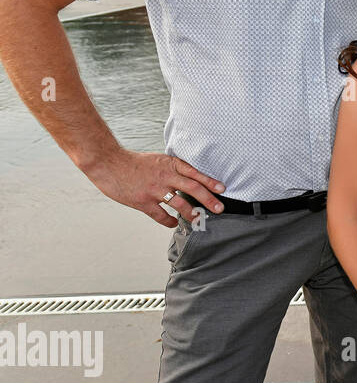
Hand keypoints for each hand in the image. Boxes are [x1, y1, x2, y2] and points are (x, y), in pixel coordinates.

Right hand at [82, 147, 226, 227]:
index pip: (195, 173)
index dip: (210, 181)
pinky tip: (175, 223)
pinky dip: (170, 221)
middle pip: (193, 188)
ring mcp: (155, 190)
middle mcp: (165, 176)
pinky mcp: (143, 202)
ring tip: (199, 219)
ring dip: (192, 213)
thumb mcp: (158, 160)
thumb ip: (172, 169)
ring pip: (180, 204)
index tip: (222, 189)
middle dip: (209, 200)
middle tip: (220, 208)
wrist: (109, 163)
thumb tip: (188, 178)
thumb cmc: (134, 162)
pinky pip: (161, 215)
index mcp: (170, 164)